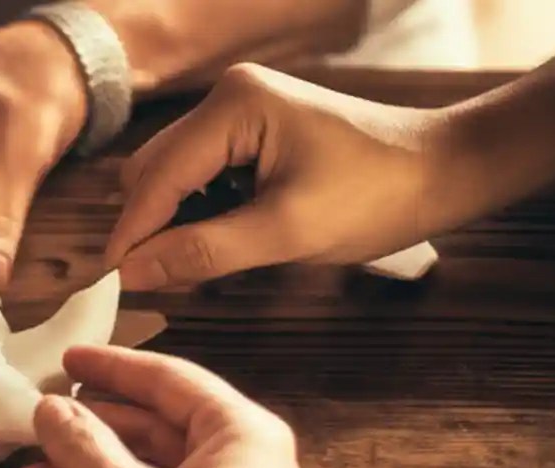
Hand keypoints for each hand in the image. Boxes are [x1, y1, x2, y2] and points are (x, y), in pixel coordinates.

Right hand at [108, 63, 443, 289]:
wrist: (441, 172)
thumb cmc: (376, 196)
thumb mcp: (286, 232)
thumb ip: (204, 251)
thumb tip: (133, 272)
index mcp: (234, 106)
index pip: (158, 176)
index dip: (133, 233)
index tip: (113, 284)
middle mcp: (227, 97)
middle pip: (154, 170)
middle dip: (151, 227)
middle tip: (160, 283)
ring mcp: (238, 110)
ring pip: (173, 175)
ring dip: (175, 223)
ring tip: (196, 268)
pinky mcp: (250, 130)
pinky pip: (201, 174)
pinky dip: (199, 213)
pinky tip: (220, 242)